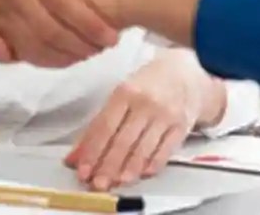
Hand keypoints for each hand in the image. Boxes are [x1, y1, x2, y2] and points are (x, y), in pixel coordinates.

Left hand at [65, 50, 223, 190]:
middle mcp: (146, 103)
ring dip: (129, 170)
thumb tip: (76, 156)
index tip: (83, 171)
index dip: (93, 151)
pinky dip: (153, 165)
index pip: (105, 126)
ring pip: (144, 149)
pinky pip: (166, 151)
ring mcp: (166, 115)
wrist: (184, 73)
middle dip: (108, 166)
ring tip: (117, 183)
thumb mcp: (121, 95)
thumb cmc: (146, 85)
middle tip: (97, 185)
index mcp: (125, 92)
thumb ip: (99, 124)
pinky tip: (142, 175)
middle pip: (123, 141)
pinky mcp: (182, 126)